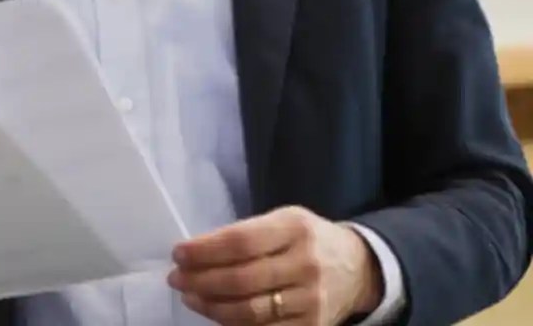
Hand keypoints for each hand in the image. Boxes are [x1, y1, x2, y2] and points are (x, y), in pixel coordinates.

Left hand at [167, 206, 381, 324]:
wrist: (358, 268)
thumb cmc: (306, 239)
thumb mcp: (283, 221)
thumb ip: (245, 234)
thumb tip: (195, 254)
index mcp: (294, 228)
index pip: (240, 241)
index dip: (204, 250)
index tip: (178, 254)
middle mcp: (305, 264)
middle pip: (242, 279)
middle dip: (201, 281)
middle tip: (176, 279)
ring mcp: (311, 300)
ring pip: (251, 312)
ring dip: (211, 306)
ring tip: (189, 297)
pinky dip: (233, 325)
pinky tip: (216, 314)